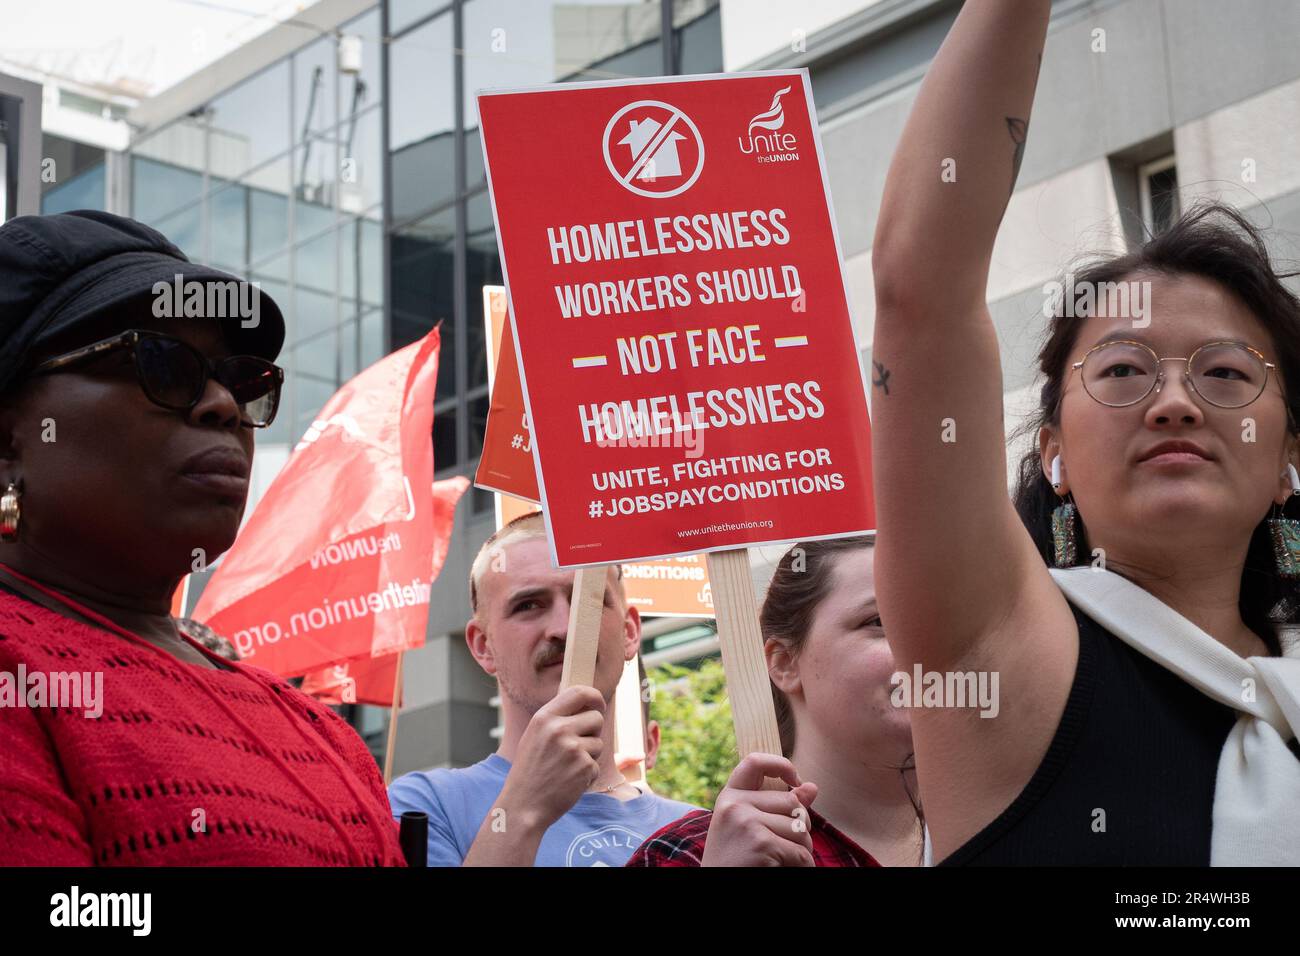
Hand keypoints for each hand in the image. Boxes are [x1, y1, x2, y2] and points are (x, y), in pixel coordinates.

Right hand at [499, 685, 605, 829]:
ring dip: (589, 756)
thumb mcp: (534, 736)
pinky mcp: (584, 766)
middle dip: (593, 732)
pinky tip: (569, 781)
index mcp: (544, 717)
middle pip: (596, 718)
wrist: (523, 805)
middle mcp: (559, 729)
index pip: (578, 692)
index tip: (599, 704)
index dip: (594, 696)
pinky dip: (587, 774)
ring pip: (599, 743)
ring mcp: (573, 747)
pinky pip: (596, 765)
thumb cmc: (529, 771)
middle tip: (577, 748)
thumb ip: (555, 720)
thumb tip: (584, 705)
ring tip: (566, 767)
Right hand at [701, 753, 817, 866]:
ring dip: (802, 849)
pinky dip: (802, 865)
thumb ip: (777, 806)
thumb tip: (812, 787)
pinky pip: (800, 852)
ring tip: (784, 859)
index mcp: (729, 797)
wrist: (715, 889)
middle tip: (787, 845)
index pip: (754, 761)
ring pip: (801, 828)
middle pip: (792, 803)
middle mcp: (735, 804)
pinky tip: (785, 869)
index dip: (781, 764)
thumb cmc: (735, 859)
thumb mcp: (749, 826)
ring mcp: (746, 822)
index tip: (796, 780)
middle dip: (800, 826)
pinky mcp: (761, 843)